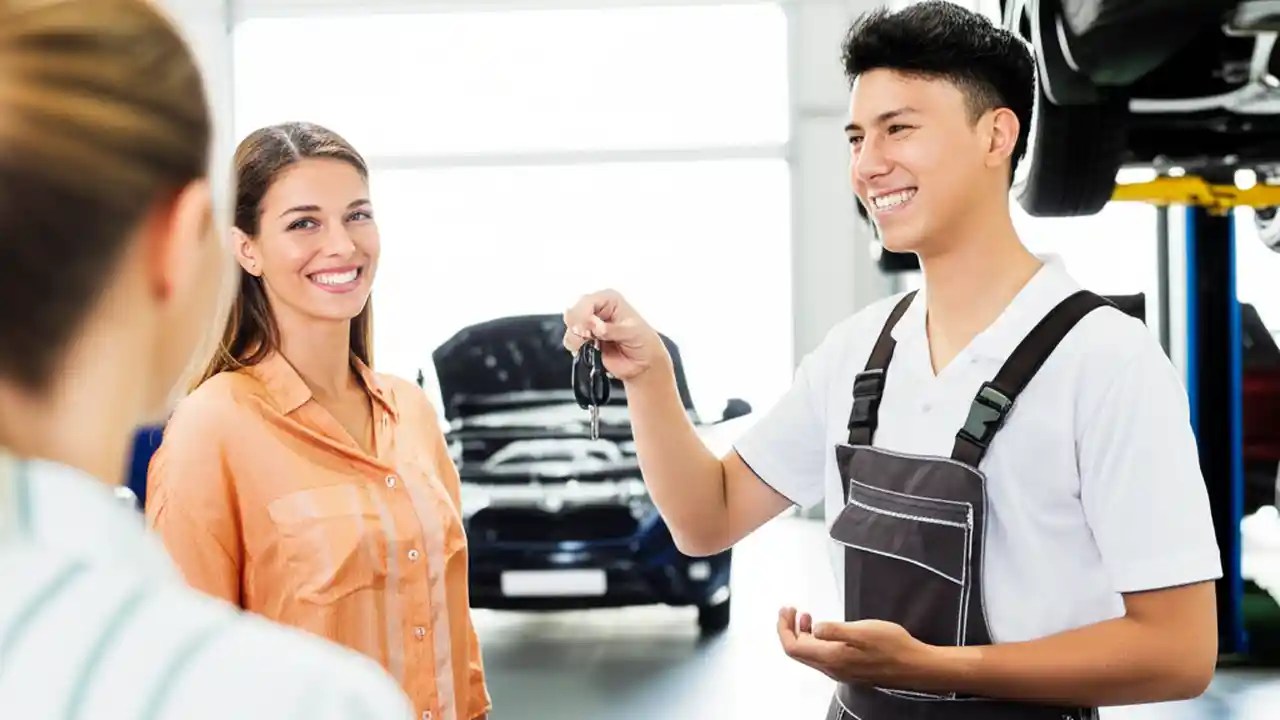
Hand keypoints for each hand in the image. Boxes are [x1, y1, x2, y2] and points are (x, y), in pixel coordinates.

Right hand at [562, 289, 667, 381]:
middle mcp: (597, 308)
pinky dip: (575, 346)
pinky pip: (570, 340)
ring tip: (592, 344)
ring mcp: (589, 324)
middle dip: (577, 326)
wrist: (643, 364)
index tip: (587, 330)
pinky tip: (588, 348)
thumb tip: (595, 326)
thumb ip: (611, 329)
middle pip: (573, 311)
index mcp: (609, 300)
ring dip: (575, 337)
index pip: (586, 301)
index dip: (583, 315)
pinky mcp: (585, 339)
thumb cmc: (643, 342)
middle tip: (588, 337)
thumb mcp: (632, 333)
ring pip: (569, 326)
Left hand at [776, 607, 938, 689]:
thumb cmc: (892, 645)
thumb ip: (836, 630)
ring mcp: (840, 671)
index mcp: (831, 658)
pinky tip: (825, 630)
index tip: (786, 609)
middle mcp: (831, 668)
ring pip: (810, 654)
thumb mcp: (863, 631)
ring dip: (802, 635)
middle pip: (798, 652)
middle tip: (791, 610)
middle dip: (789, 630)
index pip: (793, 647)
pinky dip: (815, 641)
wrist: (915, 666)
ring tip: (806, 616)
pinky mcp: (849, 669)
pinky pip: (822, 656)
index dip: (784, 628)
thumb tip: (814, 628)